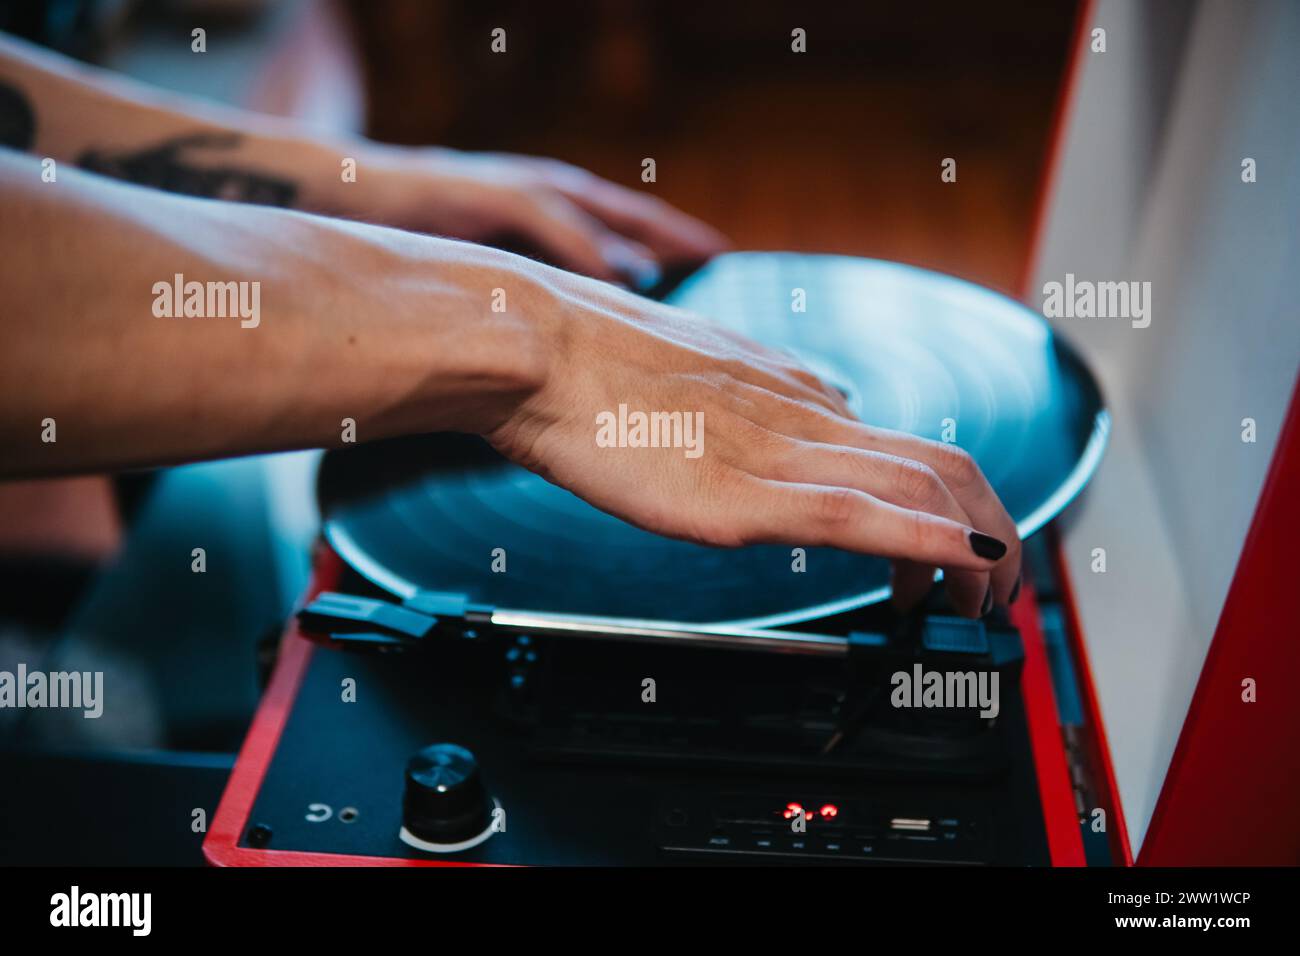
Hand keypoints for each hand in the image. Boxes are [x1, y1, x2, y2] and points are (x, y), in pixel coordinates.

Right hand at [349, 146, 729, 283]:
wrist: (346, 190)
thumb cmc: (417, 233)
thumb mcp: (487, 257)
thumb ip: (534, 280)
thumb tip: (571, 324)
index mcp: (542, 206)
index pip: (618, 222)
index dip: (665, 237)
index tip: (711, 257)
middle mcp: (538, 192)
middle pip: (620, 210)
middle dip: (669, 231)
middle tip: (716, 251)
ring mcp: (513, 191)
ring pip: (591, 212)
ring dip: (634, 236)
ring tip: (678, 260)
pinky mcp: (486, 198)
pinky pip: (547, 224)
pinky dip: (584, 250)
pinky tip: (614, 276)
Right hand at [487, 270, 1022, 617]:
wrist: (534, 347)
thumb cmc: (587, 362)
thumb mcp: (686, 374)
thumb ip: (740, 406)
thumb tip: (769, 425)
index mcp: (788, 391)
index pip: (903, 445)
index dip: (950, 502)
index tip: (949, 550)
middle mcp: (804, 414)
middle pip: (942, 466)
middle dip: (990, 531)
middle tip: (990, 592)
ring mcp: (780, 450)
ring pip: (923, 488)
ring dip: (974, 551)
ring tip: (980, 605)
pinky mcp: (744, 492)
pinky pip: (858, 516)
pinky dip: (928, 542)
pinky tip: (961, 566)